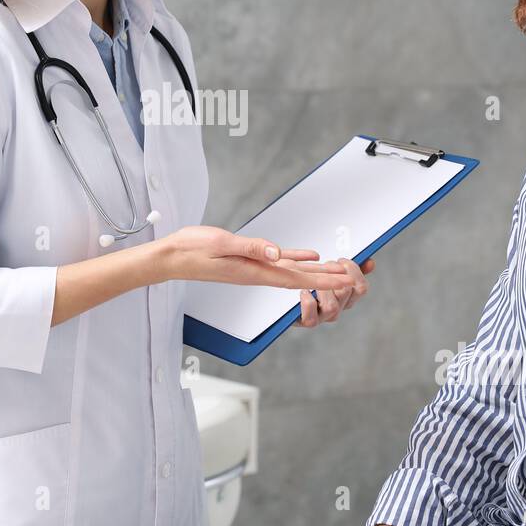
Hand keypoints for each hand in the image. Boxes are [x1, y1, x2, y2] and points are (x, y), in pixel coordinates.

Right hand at [155, 226, 359, 291]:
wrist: (173, 257)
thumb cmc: (192, 250)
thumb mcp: (222, 244)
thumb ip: (250, 248)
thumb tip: (277, 252)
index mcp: (253, 271)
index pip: (296, 278)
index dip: (323, 280)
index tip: (344, 281)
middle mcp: (257, 273)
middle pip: (300, 278)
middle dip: (328, 279)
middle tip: (353, 278)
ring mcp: (253, 268)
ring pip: (292, 271)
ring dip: (316, 271)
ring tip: (338, 269)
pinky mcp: (247, 260)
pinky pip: (277, 260)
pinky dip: (295, 258)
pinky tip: (308, 255)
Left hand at [294, 257, 373, 327]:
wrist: (287, 299)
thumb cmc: (311, 284)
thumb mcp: (330, 272)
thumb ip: (350, 268)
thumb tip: (370, 263)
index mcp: (346, 297)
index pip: (361, 288)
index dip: (354, 272)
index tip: (342, 261)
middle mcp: (337, 309)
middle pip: (347, 294)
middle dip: (335, 275)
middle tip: (325, 266)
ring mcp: (323, 317)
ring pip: (332, 307)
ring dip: (323, 291)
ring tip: (313, 282)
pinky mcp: (307, 322)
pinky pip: (312, 319)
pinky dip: (308, 303)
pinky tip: (304, 293)